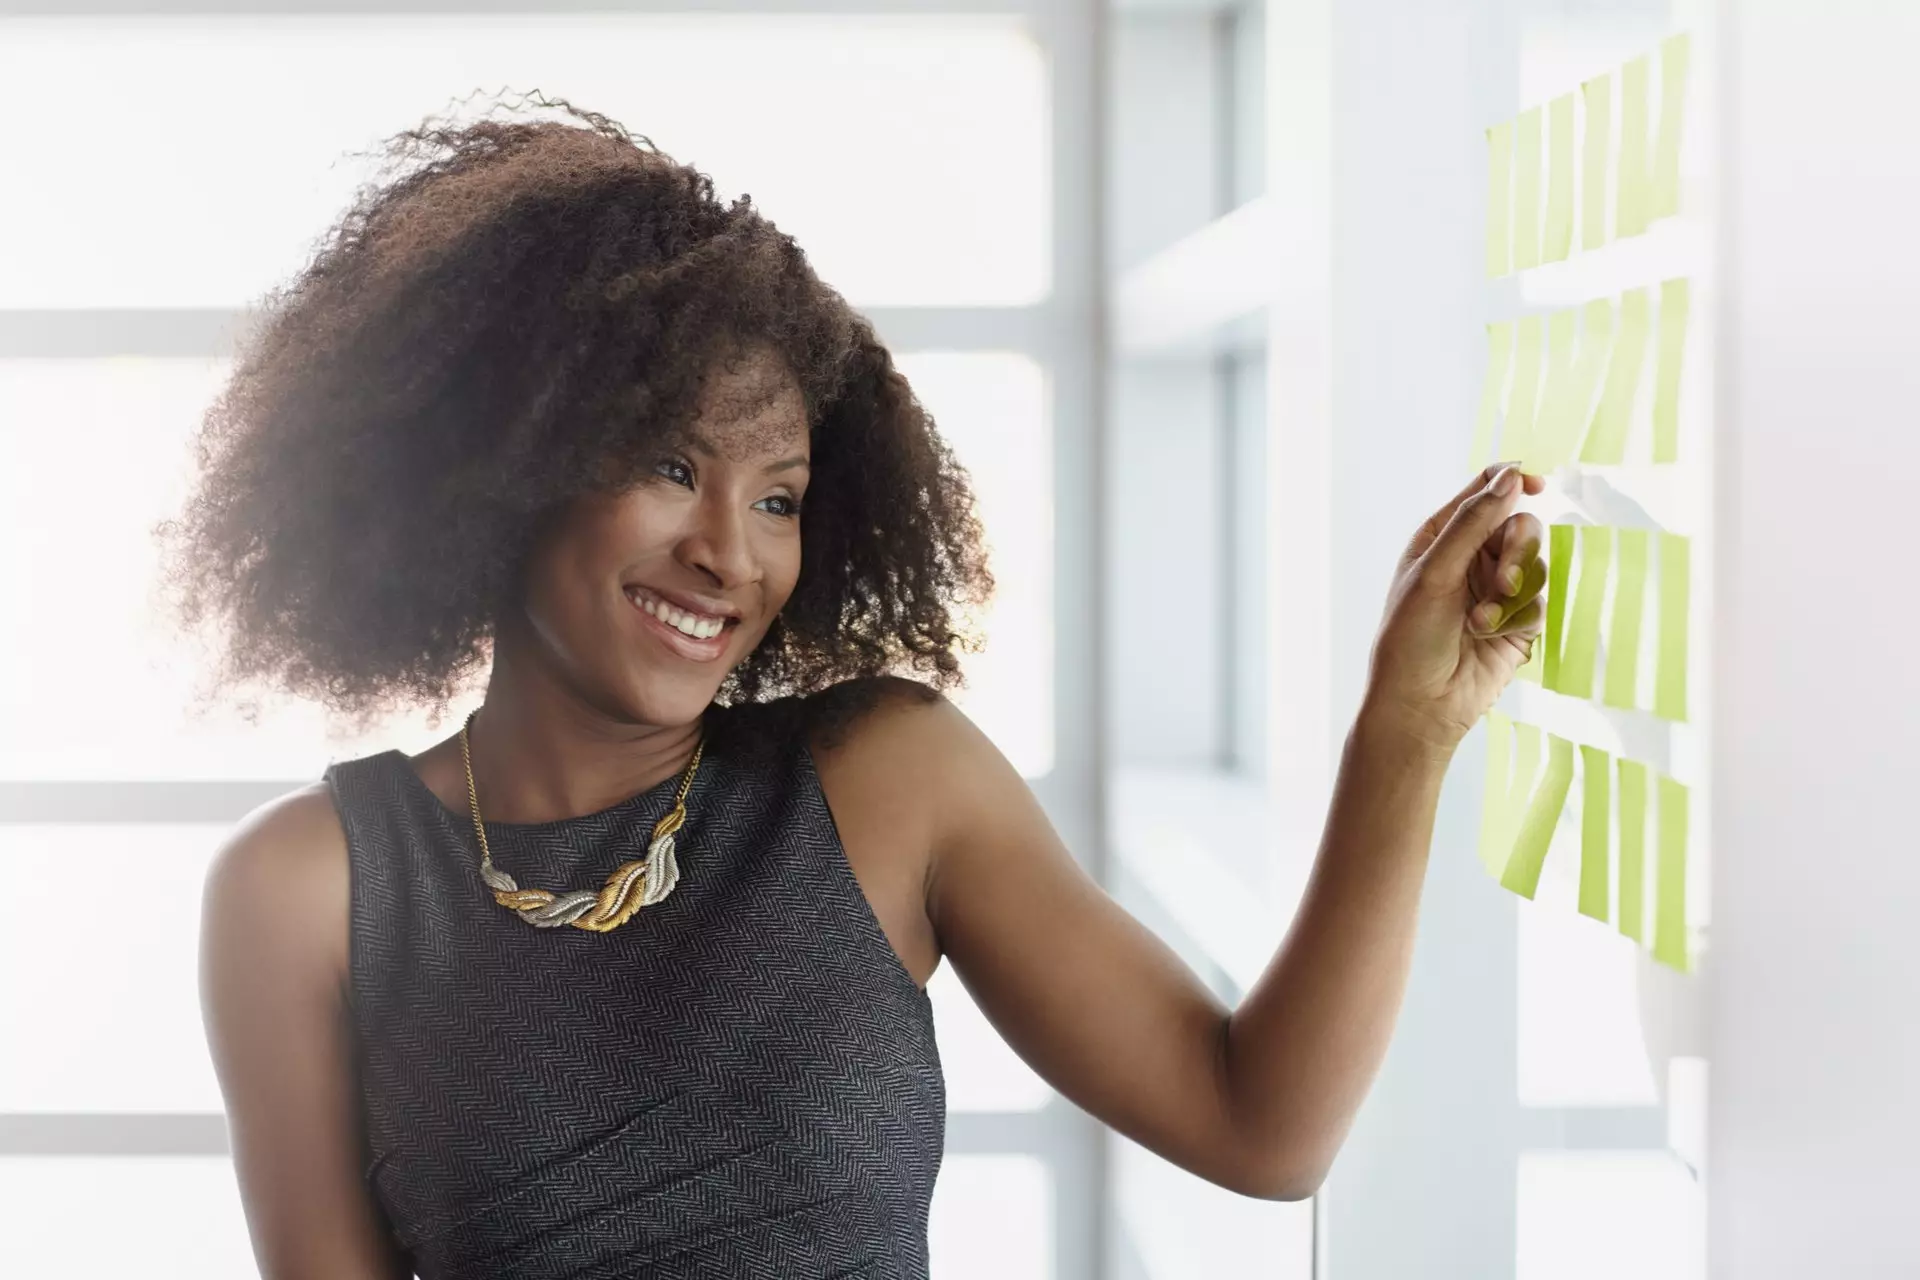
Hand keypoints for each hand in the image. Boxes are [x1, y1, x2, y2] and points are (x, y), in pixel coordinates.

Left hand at [1362, 462, 1548, 755]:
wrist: (1421, 703)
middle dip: (1517, 552)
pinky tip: (1488, 637)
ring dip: (1514, 593)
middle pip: (1522, 526)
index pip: (1486, 491)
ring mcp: (1495, 590)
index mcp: (1442, 537)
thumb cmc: (1411, 637)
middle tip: (1501, 582)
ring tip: (1481, 621)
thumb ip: (1473, 522)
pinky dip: (1517, 619)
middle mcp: (1471, 558)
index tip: (1535, 486)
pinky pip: (1539, 603)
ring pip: (1536, 566)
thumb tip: (1510, 475)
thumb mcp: (1435, 572)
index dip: (1512, 481)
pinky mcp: (1516, 623)